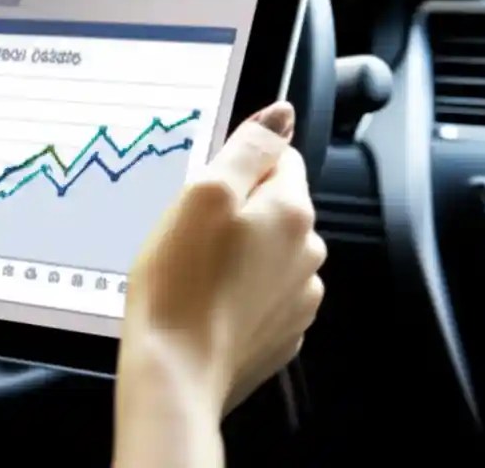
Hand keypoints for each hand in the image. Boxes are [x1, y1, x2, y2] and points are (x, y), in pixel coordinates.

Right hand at [118, 101, 325, 419]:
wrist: (176, 371)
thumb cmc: (180, 284)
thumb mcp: (202, 194)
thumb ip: (247, 148)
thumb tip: (281, 114)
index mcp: (293, 211)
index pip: (278, 160)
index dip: (234, 169)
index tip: (202, 193)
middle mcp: (308, 254)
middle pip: (273, 208)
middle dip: (235, 213)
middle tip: (188, 235)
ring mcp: (299, 298)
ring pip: (266, 253)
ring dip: (236, 255)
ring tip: (192, 272)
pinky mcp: (281, 333)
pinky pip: (260, 296)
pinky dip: (236, 294)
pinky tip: (204, 302)